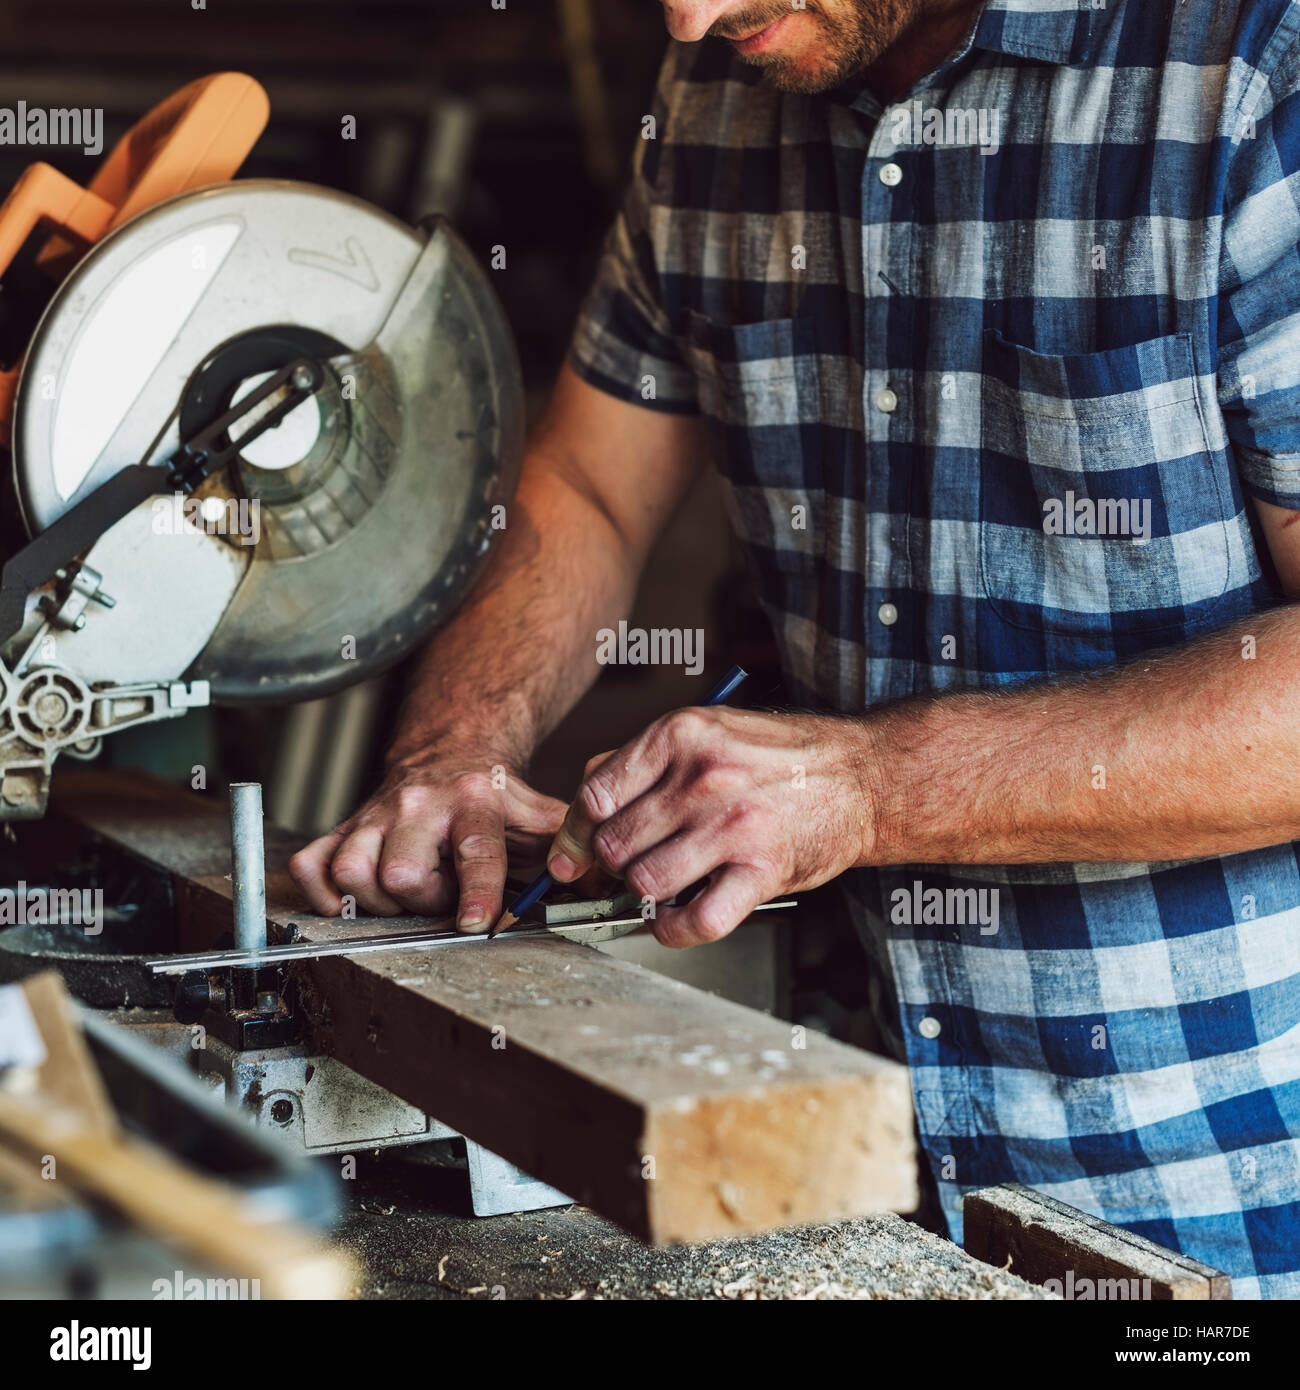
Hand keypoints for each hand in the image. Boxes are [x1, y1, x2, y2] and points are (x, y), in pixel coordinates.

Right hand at [289, 754, 566, 928]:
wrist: (450, 750)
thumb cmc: (494, 796)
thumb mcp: (538, 814)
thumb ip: (570, 848)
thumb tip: (605, 883)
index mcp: (474, 802)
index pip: (474, 850)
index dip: (475, 890)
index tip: (476, 922)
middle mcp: (418, 806)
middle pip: (400, 873)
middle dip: (424, 902)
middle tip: (443, 898)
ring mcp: (374, 815)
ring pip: (351, 873)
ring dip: (378, 901)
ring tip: (408, 895)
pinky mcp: (342, 826)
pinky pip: (312, 868)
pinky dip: (324, 894)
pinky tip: (356, 898)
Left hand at [545, 708, 873, 946]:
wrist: (861, 775)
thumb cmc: (778, 758)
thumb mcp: (706, 731)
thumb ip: (641, 763)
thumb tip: (581, 814)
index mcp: (679, 735)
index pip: (593, 796)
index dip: (575, 835)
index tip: (574, 856)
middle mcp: (702, 777)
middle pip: (613, 845)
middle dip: (610, 869)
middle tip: (624, 873)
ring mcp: (733, 825)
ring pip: (644, 883)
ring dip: (642, 897)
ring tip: (658, 890)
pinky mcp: (763, 869)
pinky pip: (694, 920)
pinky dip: (672, 931)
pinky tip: (674, 921)